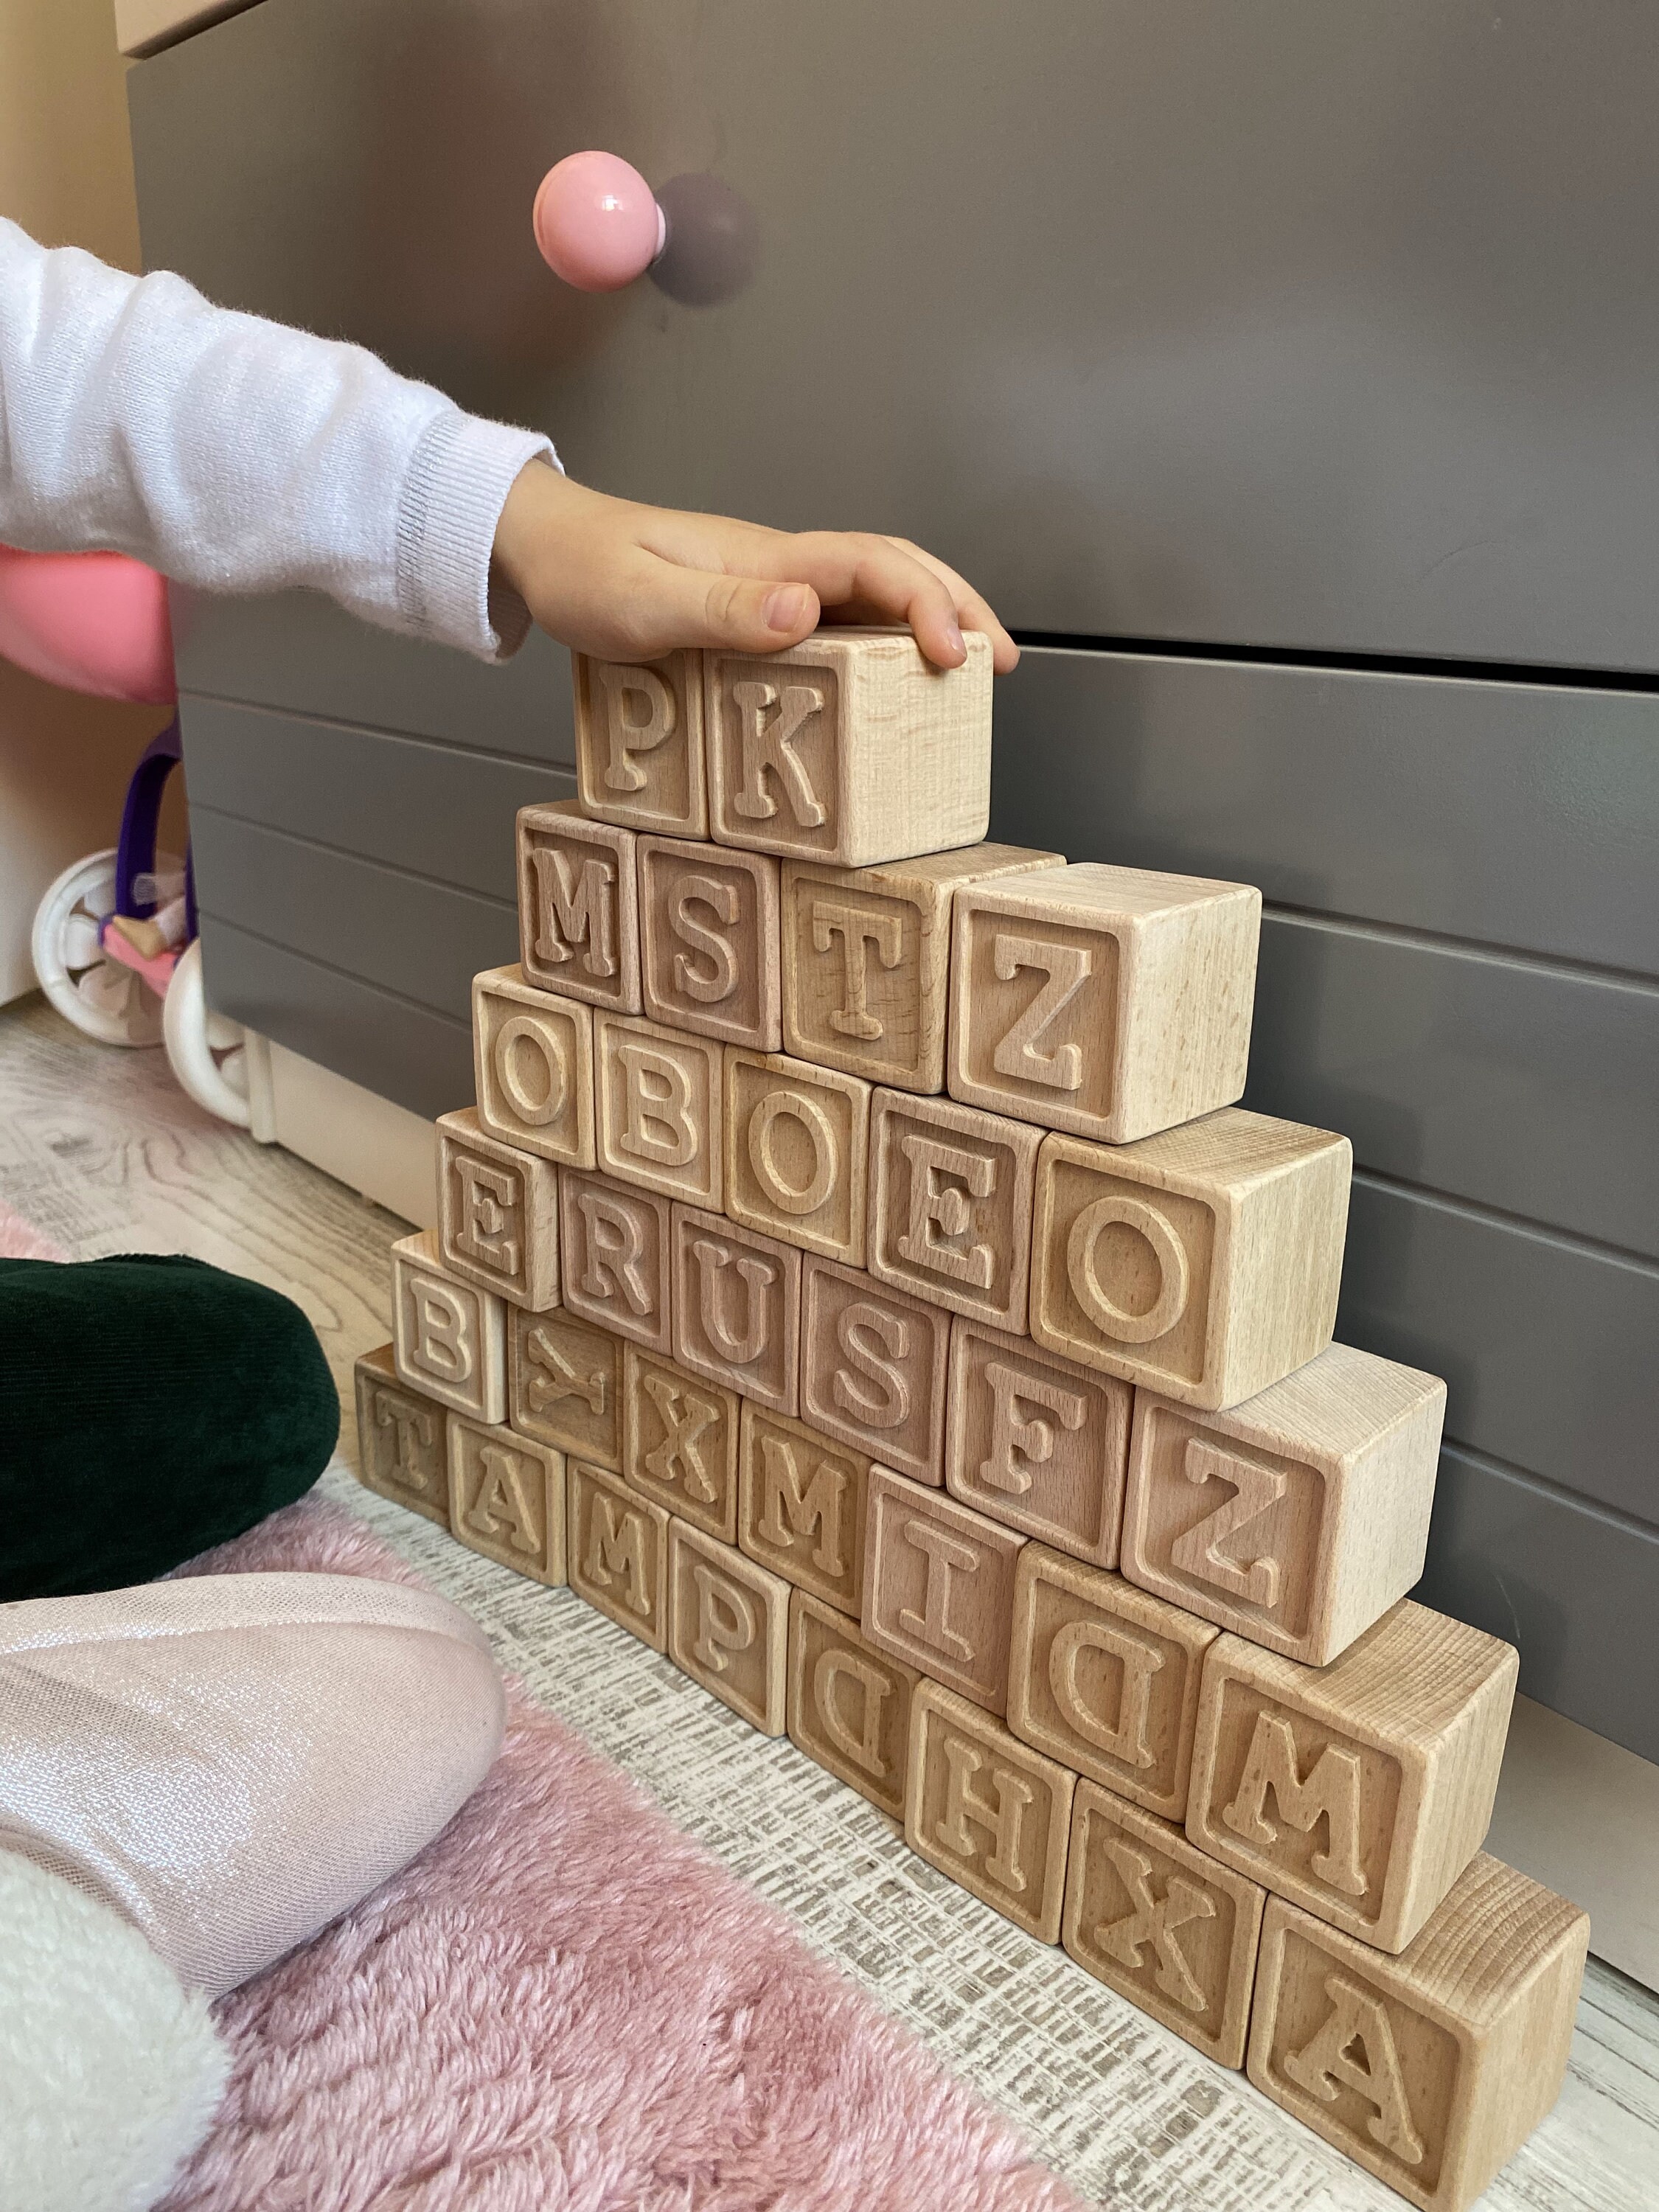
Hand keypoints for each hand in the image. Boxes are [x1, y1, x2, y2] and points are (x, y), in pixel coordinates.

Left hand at [491, 462, 1017, 673]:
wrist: (542, 547)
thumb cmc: (584, 572)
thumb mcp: (643, 601)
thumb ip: (722, 607)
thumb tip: (805, 613)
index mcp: (768, 559)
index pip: (873, 566)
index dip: (926, 603)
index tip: (953, 654)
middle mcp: (782, 568)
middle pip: (894, 569)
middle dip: (956, 606)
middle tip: (998, 661)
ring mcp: (772, 587)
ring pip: (874, 591)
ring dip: (928, 620)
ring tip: (966, 669)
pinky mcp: (755, 610)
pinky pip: (837, 620)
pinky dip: (881, 640)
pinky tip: (888, 676)